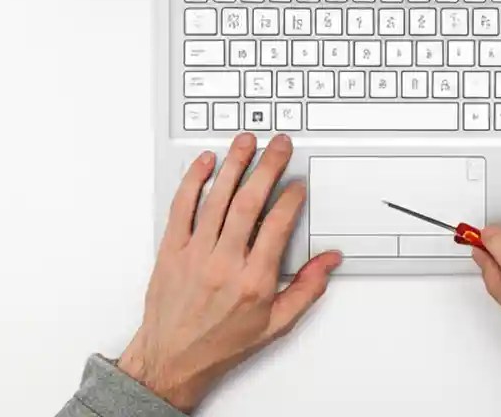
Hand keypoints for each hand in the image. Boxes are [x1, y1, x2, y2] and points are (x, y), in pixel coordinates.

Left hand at [118, 133, 340, 411]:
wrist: (173, 359)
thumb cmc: (222, 342)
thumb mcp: (276, 324)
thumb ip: (307, 289)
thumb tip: (329, 261)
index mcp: (253, 281)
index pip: (277, 226)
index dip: (290, 198)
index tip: (297, 185)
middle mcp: (223, 263)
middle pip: (248, 202)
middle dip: (267, 167)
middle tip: (279, 145)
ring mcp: (194, 254)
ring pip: (216, 198)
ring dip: (233, 164)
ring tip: (246, 142)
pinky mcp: (171, 250)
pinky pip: (181, 207)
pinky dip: (192, 181)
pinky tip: (204, 163)